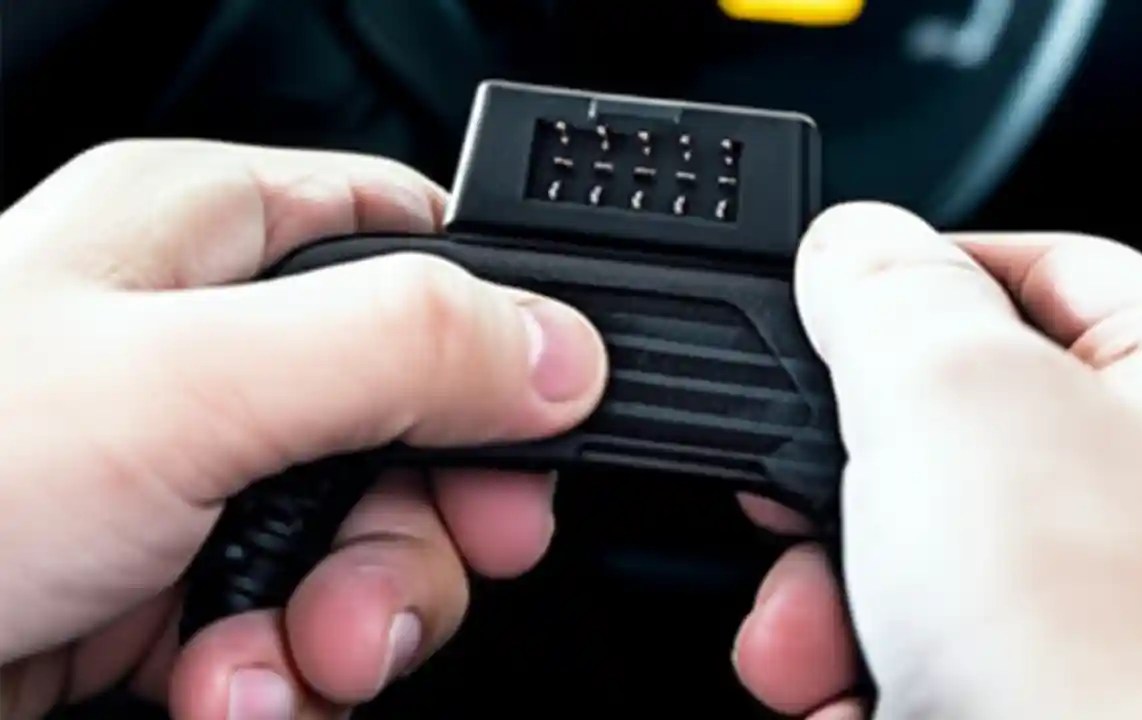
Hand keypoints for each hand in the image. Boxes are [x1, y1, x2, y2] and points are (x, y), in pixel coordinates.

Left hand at [0, 140, 606, 718]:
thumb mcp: (177, 387)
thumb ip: (393, 350)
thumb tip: (557, 350)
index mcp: (212, 241)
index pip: (423, 254)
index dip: (498, 344)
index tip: (529, 441)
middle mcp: (213, 352)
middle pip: (418, 428)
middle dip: (420, 536)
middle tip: (384, 601)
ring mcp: (196, 478)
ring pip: (368, 546)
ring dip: (347, 632)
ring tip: (268, 672)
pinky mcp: (170, 586)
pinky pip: (295, 631)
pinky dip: (278, 684)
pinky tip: (217, 694)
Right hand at [732, 202, 1141, 718]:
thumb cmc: (1109, 661)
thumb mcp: (955, 401)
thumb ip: (888, 290)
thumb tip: (850, 244)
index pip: (1047, 269)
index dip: (921, 275)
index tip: (827, 306)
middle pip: (959, 431)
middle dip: (843, 479)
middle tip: (792, 498)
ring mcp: (1116, 624)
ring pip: (920, 558)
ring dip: (832, 597)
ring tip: (809, 644)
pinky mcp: (1051, 708)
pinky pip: (924, 657)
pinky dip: (862, 678)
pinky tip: (850, 705)